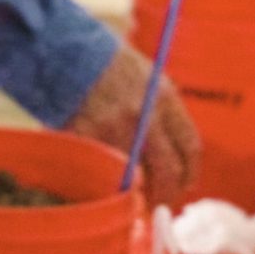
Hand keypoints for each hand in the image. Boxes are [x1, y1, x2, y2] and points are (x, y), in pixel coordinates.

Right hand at [65, 42, 200, 207]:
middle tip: (160, 199)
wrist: (64, 53)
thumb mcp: (147, 78)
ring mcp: (114, 130)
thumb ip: (163, 112)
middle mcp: (143, 116)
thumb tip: (176, 155)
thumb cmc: (107, 65)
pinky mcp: (87, 140)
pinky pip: (105, 172)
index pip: (189, 147)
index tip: (185, 184)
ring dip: (137, 192)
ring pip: (137, 178)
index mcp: (163, 97)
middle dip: (167, 192)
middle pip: (168, 170)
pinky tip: (107, 181)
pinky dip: (108, 182)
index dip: (190, 172)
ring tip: (133, 194)